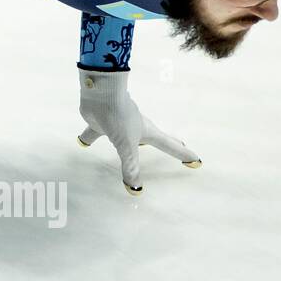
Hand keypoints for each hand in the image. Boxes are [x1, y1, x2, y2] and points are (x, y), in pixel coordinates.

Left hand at [76, 69, 201, 194]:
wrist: (99, 93)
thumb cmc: (118, 116)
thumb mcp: (126, 145)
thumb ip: (130, 166)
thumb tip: (135, 188)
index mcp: (146, 132)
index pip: (169, 145)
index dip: (182, 153)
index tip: (196, 160)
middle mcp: (135, 126)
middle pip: (154, 138)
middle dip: (167, 143)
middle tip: (180, 143)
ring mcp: (118, 123)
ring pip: (126, 136)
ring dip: (130, 143)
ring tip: (134, 146)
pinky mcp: (101, 121)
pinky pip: (95, 133)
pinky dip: (90, 138)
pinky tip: (83, 142)